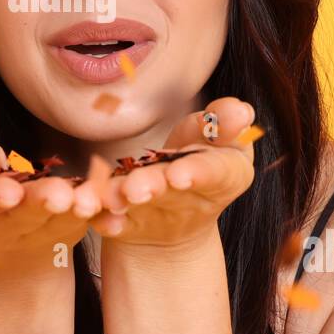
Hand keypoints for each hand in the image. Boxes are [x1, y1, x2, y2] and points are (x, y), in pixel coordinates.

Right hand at [0, 122, 100, 277]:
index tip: (8, 191)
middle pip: (16, 218)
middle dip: (38, 205)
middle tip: (59, 195)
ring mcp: (26, 240)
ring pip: (51, 226)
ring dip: (71, 213)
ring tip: (87, 200)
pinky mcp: (60, 236)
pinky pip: (79, 227)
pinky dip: (96, 218)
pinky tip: (110, 210)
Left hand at [80, 97, 257, 248]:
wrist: (183, 212)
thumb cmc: (207, 157)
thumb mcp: (224, 138)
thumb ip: (226, 121)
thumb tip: (241, 111)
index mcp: (224, 174)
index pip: (214, 171)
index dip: (197, 173)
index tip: (179, 175)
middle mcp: (188, 196)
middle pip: (169, 189)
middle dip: (151, 186)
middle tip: (135, 189)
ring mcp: (156, 210)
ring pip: (136, 203)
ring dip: (120, 198)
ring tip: (110, 197)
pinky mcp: (127, 221)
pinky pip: (111, 219)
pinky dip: (101, 216)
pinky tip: (91, 211)